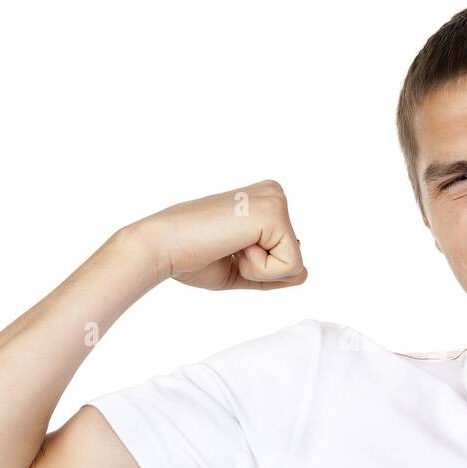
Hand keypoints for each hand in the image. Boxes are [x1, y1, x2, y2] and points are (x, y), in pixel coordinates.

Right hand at [134, 179, 308, 290]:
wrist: (161, 247)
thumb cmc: (191, 257)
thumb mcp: (240, 269)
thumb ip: (272, 272)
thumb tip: (305, 273)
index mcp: (264, 201)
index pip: (286, 254)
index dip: (256, 268)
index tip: (224, 249)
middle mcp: (273, 194)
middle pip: (295, 258)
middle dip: (261, 270)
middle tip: (225, 248)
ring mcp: (275, 200)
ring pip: (295, 264)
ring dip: (258, 269)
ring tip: (228, 245)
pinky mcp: (274, 213)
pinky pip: (290, 265)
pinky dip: (259, 269)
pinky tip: (233, 245)